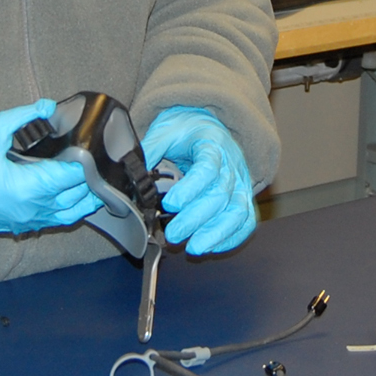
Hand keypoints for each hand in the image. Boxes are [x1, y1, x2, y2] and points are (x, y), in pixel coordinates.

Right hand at [0, 101, 98, 234]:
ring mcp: (24, 221)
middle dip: (90, 179)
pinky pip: (52, 220)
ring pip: (68, 215)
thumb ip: (22, 117)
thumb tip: (48, 107)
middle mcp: (31, 210)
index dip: (86, 160)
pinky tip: (68, 193)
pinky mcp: (16, 225)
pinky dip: (66, 208)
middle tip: (97, 159)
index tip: (92, 144)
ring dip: (83, 198)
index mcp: (28, 188)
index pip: (71, 176)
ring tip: (94, 180)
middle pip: (77, 198)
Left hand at [140, 106, 255, 254]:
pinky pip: (245, 220)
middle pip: (220, 195)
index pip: (207, 168)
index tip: (170, 204)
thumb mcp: (166, 130)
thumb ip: (150, 149)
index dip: (191, 188)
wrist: (210, 126)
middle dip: (196, 219)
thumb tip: (129, 168)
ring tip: (194, 249)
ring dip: (216, 233)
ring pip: (237, 211)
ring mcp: (241, 183)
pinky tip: (212, 247)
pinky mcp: (243, 197)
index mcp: (212, 145)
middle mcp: (231, 165)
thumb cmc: (188, 130)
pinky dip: (232, 237)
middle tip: (173, 235)